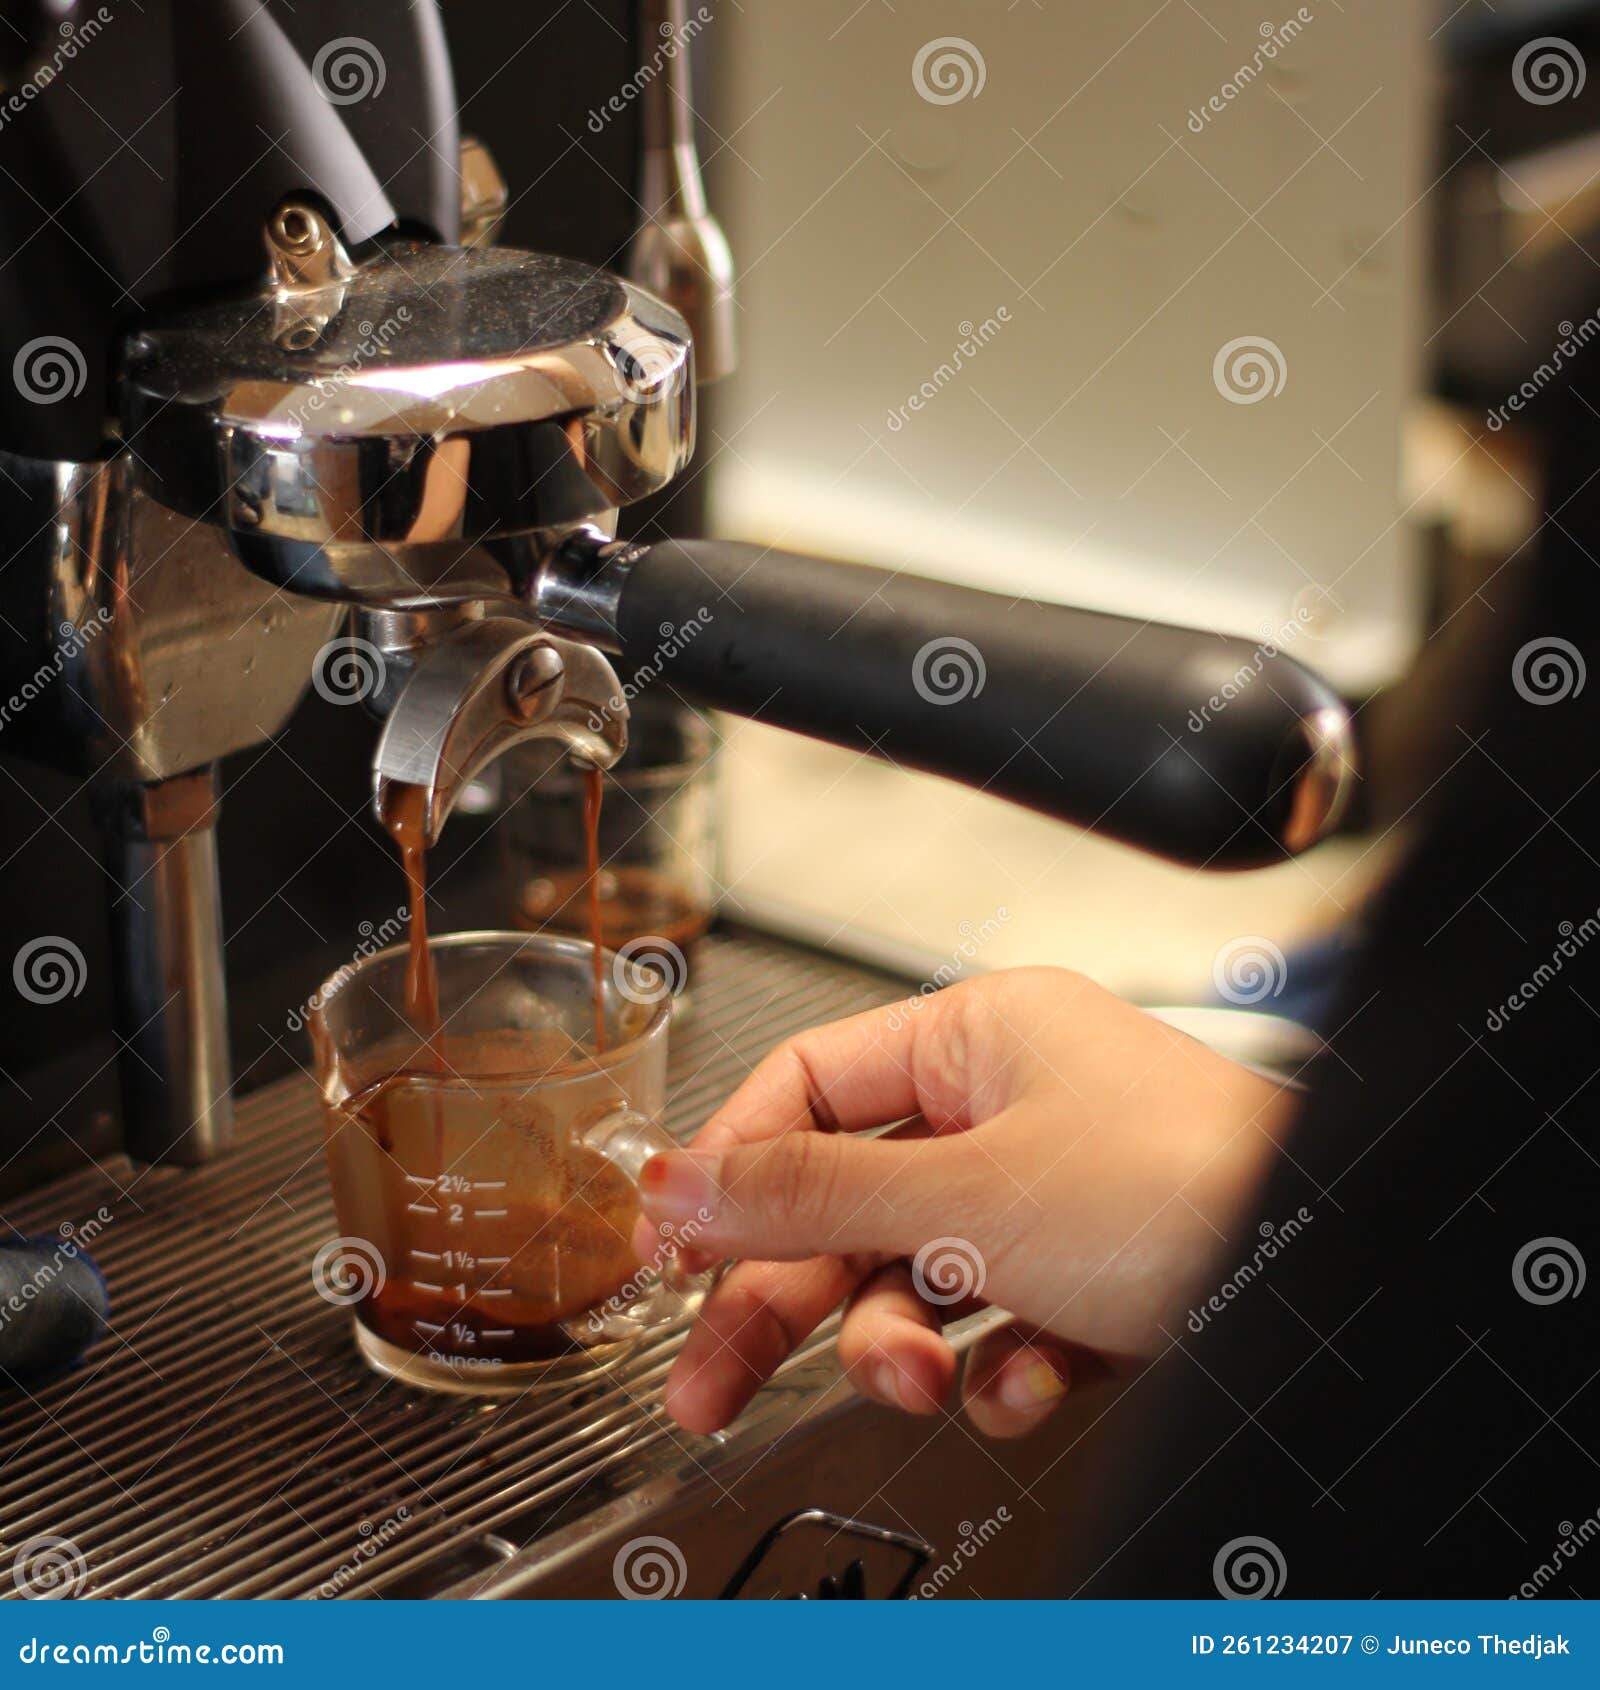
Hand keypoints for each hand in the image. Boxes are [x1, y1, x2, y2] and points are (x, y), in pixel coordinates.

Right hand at [634, 967, 1297, 1436]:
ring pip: (921, 1275)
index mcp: (979, 1037)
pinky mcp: (1097, 1275)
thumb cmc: (1187, 1189)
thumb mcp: (964, 1194)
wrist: (1339, 1279)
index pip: (806, 1084)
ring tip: (924, 1386)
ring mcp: (1057, 1192)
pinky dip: (1003, 1368)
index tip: (671, 1248)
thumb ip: (806, 1194)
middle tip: (707, 1384)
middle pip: (848, 1199)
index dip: (731, 1167)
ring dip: (904, 1345)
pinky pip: (1003, 1325)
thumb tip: (678, 1182)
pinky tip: (1028, 1387)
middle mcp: (1013, 1104)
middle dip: (784, 1300)